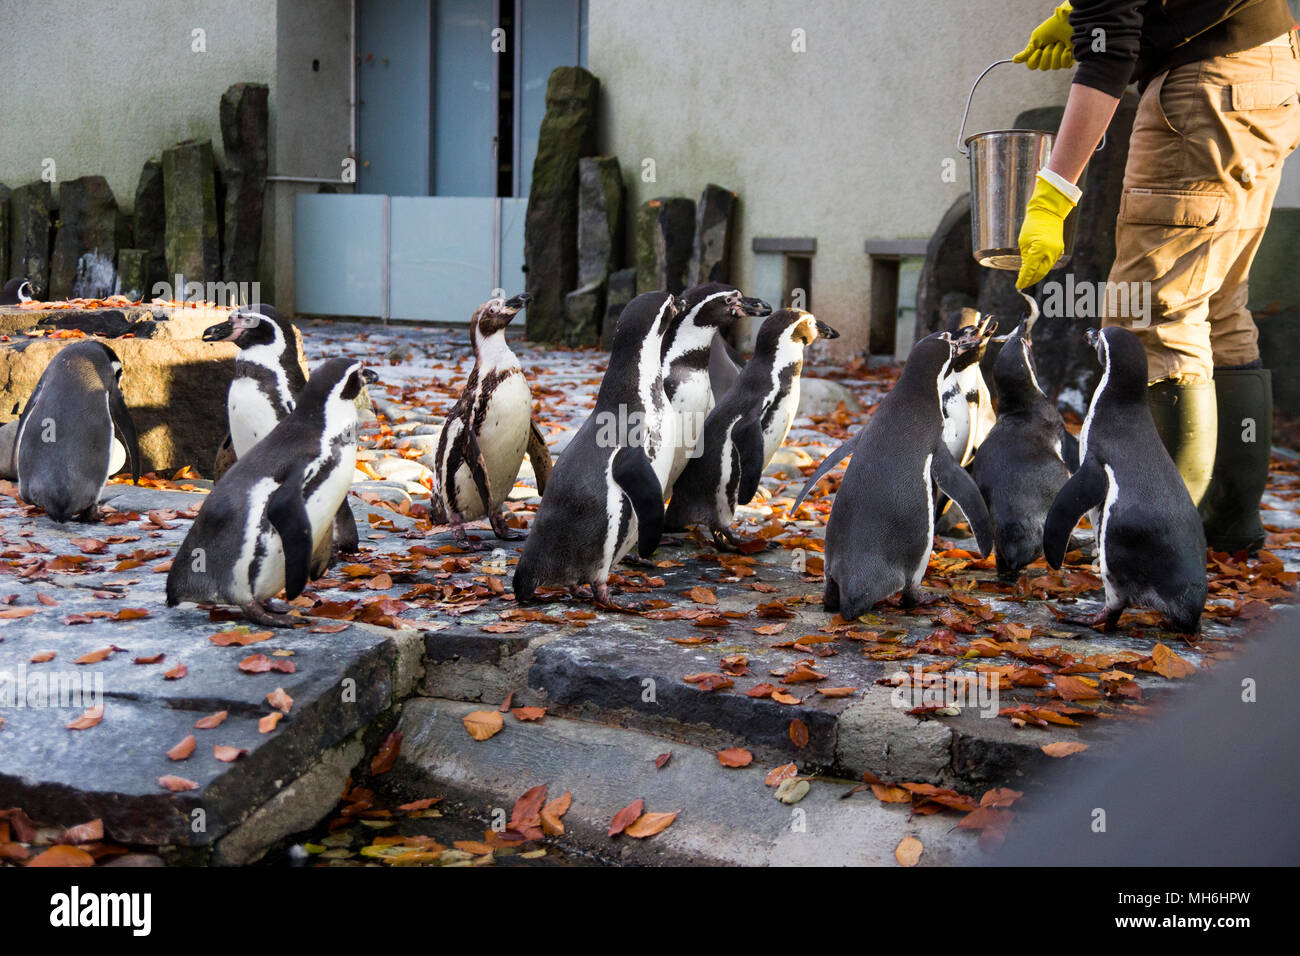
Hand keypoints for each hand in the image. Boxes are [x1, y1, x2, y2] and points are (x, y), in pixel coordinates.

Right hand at [1013, 3, 1074, 70]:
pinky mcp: (1070, 59)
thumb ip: (1027, 51)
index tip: (1038, 50)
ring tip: (1060, 42)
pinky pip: (1064, 65)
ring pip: (1054, 66)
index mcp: (1038, 53)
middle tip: (1052, 43)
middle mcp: (1048, 58)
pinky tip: (1067, 48)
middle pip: (1043, 67)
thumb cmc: (1052, 27)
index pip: (1032, 65)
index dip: (1034, 60)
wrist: (1068, 21)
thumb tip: (1014, 60)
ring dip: (1057, 53)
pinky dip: (1065, 55)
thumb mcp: (1036, 38)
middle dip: (1047, 54)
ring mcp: (1059, 59)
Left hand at [1016, 173, 1077, 288]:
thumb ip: (1025, 258)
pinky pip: (1051, 263)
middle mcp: (1050, 253)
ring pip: (1046, 269)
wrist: (1048, 212)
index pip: (1030, 271)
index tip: (1018, 286)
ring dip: (1037, 276)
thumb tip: (1025, 271)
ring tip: (1028, 280)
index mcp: (1039, 251)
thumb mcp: (1023, 243)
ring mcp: (1056, 252)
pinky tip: (1037, 271)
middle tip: (1022, 285)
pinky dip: (1043, 268)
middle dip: (1030, 280)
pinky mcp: (1059, 250)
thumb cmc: (1032, 225)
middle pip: (1039, 273)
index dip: (1023, 280)